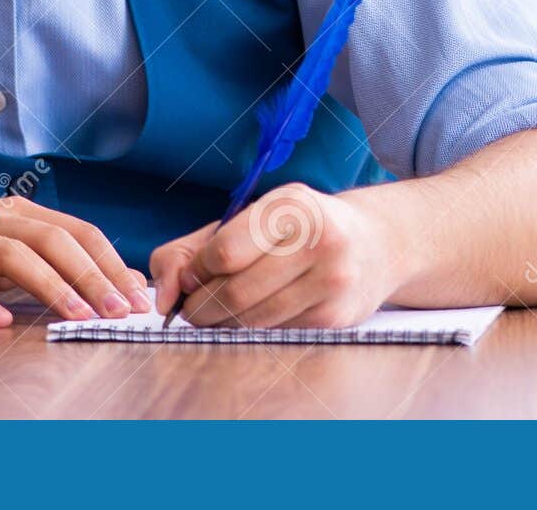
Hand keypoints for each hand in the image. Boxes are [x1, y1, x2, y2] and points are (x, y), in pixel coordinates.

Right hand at [0, 194, 151, 327]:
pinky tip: (1, 324)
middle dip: (93, 274)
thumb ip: (34, 261)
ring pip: (14, 255)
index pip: (75, 230)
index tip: (139, 295)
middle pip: (52, 239)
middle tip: (123, 310)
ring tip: (79, 317)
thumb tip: (94, 288)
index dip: (110, 261)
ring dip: (52, 286)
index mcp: (13, 214)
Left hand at [150, 183, 400, 328]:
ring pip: (255, 318)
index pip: (224, 252)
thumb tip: (162, 295)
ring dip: (224, 322)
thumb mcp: (251, 218)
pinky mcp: (337, 316)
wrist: (374, 244)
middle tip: (193, 309)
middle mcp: (317, 239)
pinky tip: (252, 317)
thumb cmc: (297, 230)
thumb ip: (194, 248)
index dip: (195, 273)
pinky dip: (254, 330)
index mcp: (290, 204)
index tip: (187, 280)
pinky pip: (277, 332)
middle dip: (203, 306)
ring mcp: (332, 280)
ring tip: (217, 314)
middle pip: (236, 291)